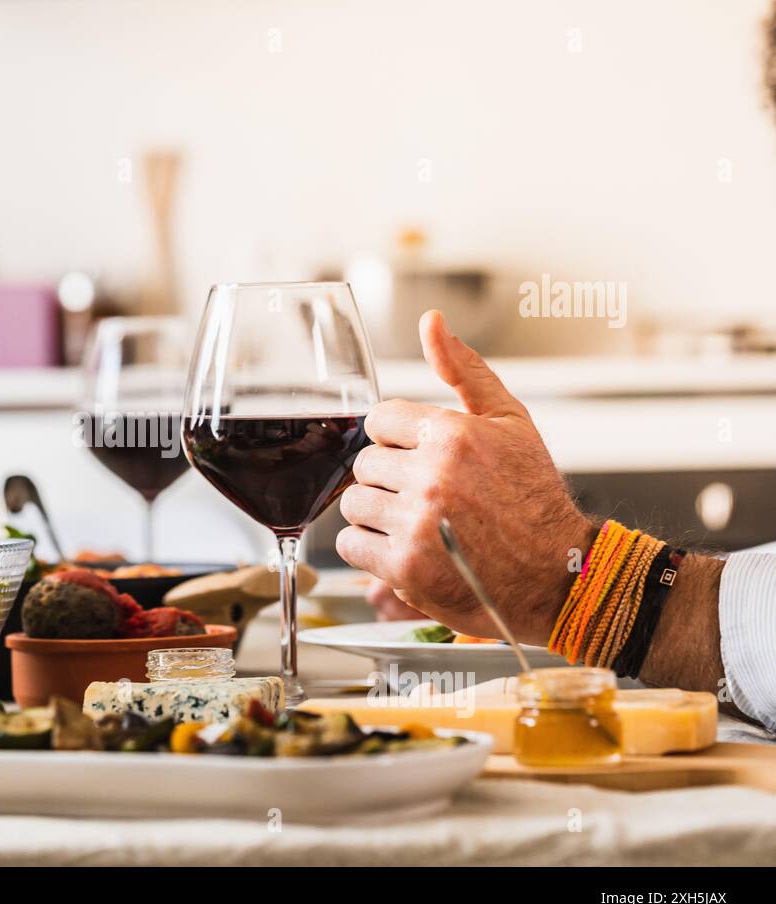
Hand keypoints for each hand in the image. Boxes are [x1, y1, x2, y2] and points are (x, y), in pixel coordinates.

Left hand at [336, 310, 595, 642]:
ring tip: (414, 522)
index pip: (379, 420)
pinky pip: (352, 546)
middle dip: (388, 478)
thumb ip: (464, 370)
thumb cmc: (533, 497)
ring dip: (377, 515)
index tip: (418, 457)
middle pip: (365, 464)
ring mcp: (417, 524)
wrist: (559, 575)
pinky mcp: (406, 568)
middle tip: (422, 495)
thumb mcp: (510, 421)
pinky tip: (405, 549)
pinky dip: (371, 551)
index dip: (396, 439)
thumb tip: (431, 322)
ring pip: (354, 504)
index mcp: (452, 434)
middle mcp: (432, 476)